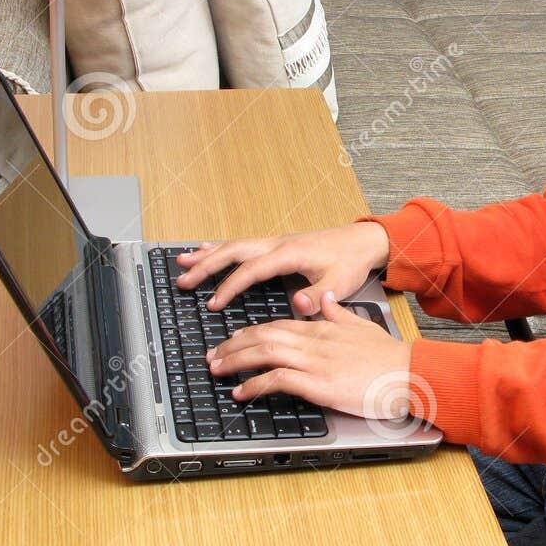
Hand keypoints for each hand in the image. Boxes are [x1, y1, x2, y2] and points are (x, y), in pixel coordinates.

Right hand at [175, 222, 389, 315]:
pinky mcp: (277, 244)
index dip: (231, 286)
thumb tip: (298, 304)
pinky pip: (243, 244)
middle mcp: (278, 243)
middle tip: (183, 279)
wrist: (362, 241)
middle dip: (207, 265)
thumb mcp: (339, 282)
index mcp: (290, 253)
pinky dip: (221, 247)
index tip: (214, 302)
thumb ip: (318, 295)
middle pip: (234, 251)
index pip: (252, 269)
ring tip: (183, 261)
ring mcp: (275, 241)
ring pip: (235, 245)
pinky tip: (206, 250)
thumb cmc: (351, 261)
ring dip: (208, 254)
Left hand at [206, 291, 417, 420]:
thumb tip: (322, 299)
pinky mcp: (318, 382)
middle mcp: (314, 341)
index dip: (250, 332)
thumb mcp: (362, 326)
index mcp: (322, 328)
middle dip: (232, 345)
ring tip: (216, 370)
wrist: (409, 373)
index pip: (277, 324)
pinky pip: (277, 380)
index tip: (233, 340)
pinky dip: (254, 385)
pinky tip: (240, 392)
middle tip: (212, 356)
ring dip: (235, 361)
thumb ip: (338, 313)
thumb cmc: (390, 357)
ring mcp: (315, 361)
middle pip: (262, 336)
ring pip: (263, 353)